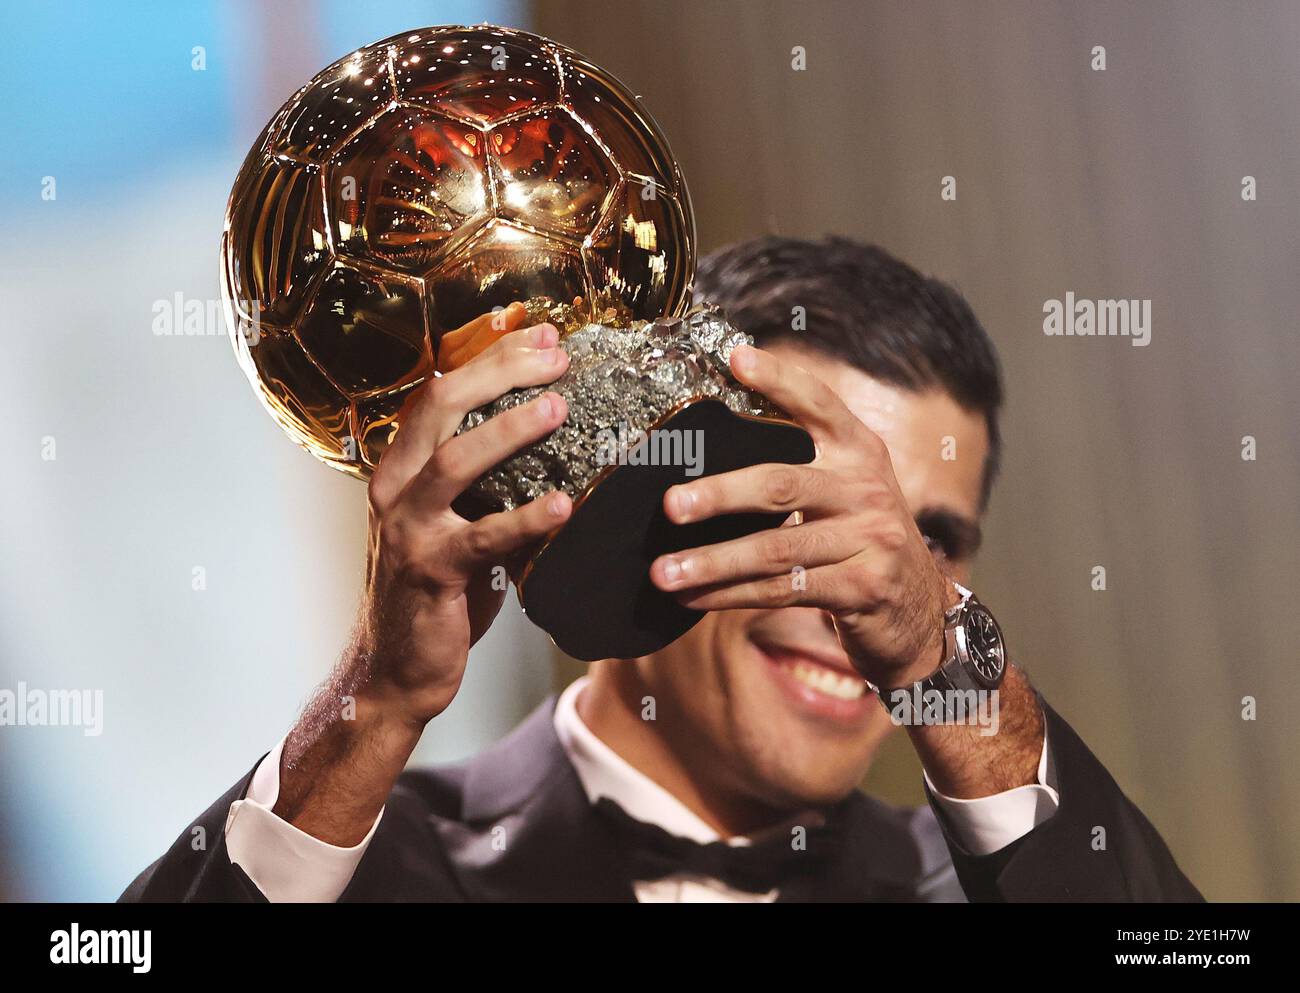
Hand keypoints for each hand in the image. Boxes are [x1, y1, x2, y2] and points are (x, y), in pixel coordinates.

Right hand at [358, 317, 572, 726]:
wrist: (393, 667)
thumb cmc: (436, 588)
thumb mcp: (452, 519)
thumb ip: (481, 479)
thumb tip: (547, 430)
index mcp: (399, 466)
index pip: (440, 390)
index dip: (489, 355)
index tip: (542, 334)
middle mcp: (394, 487)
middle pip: (441, 406)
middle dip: (499, 372)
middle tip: (558, 357)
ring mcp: (408, 529)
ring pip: (455, 461)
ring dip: (509, 429)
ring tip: (559, 407)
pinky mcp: (432, 572)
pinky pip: (484, 538)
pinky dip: (525, 518)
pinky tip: (563, 505)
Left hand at [648, 344, 955, 689]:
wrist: (918, 604)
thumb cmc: (858, 535)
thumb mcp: (846, 486)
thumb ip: (799, 461)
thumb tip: (705, 452)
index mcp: (859, 451)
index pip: (820, 405)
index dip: (780, 380)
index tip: (736, 359)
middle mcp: (866, 489)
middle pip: (782, 486)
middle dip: (720, 495)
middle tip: (670, 505)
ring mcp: (869, 539)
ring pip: (775, 549)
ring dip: (713, 562)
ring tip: (664, 571)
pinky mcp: (862, 588)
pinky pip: (783, 591)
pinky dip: (731, 596)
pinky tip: (692, 598)